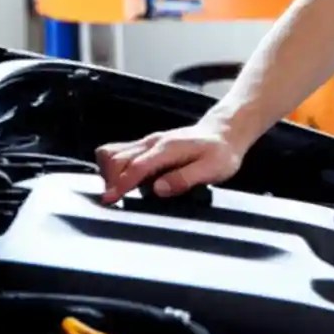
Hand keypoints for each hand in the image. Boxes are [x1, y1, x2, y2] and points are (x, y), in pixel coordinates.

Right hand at [94, 117, 245, 203]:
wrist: (225, 132)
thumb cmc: (221, 153)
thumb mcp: (212, 170)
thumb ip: (184, 179)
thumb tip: (158, 189)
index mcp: (168, 148)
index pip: (137, 166)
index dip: (122, 183)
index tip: (110, 199)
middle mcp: (153, 142)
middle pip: (117, 157)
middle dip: (110, 180)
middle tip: (113, 201)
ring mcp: (148, 142)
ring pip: (114, 151)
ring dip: (109, 172)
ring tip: (117, 191)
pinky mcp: (147, 146)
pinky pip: (120, 152)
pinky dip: (114, 167)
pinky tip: (123, 181)